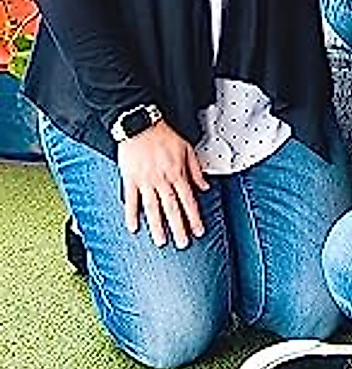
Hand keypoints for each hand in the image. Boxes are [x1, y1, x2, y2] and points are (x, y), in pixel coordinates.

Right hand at [115, 121, 209, 248]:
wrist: (140, 125)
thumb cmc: (163, 135)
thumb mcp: (187, 149)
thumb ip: (196, 170)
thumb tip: (205, 187)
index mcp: (177, 173)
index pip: (188, 200)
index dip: (194, 217)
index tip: (199, 230)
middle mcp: (162, 180)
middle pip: (172, 208)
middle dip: (179, 227)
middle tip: (183, 243)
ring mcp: (145, 181)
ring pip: (153, 208)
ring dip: (157, 226)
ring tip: (162, 241)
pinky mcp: (130, 180)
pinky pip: (130, 200)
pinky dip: (131, 214)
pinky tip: (133, 227)